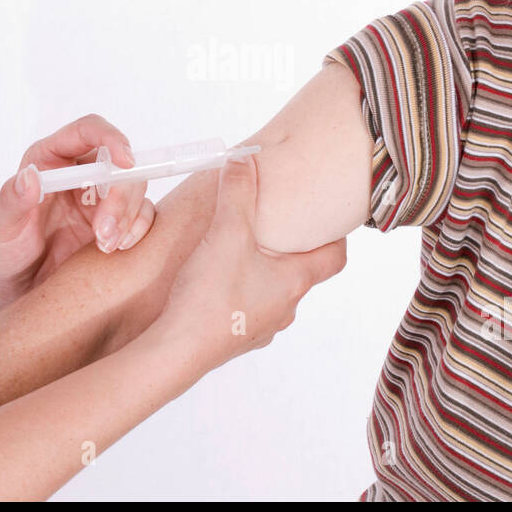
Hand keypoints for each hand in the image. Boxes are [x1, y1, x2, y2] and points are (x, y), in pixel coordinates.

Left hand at [0, 114, 156, 303]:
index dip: (110, 138)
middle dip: (120, 196)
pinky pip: (142, 213)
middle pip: (118, 164)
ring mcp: (100, 196)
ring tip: (105, 246)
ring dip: (128, 216)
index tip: (125, 162)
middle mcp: (80, 171)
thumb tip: (31, 176)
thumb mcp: (1, 226)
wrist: (16, 287)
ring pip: (135, 187)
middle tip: (104, 232)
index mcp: (51, 158)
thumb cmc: (3, 250)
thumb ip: (13, 200)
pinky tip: (119, 247)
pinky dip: (138, 228)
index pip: (87, 130)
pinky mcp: (115, 220)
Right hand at [152, 151, 346, 371]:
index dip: (335, 236)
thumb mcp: (227, 232)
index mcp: (295, 282)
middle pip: (301, 274)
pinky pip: (246, 310)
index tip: (328, 219)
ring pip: (272, 293)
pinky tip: (215, 281)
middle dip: (291, 250)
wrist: (177, 352)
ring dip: (263, 273)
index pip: (335, 258)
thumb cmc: (211, 296)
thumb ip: (236, 192)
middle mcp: (285, 308)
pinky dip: (239, 293)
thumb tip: (244, 159)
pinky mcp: (234, 339)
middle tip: (278, 225)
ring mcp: (261, 327)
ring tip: (241, 250)